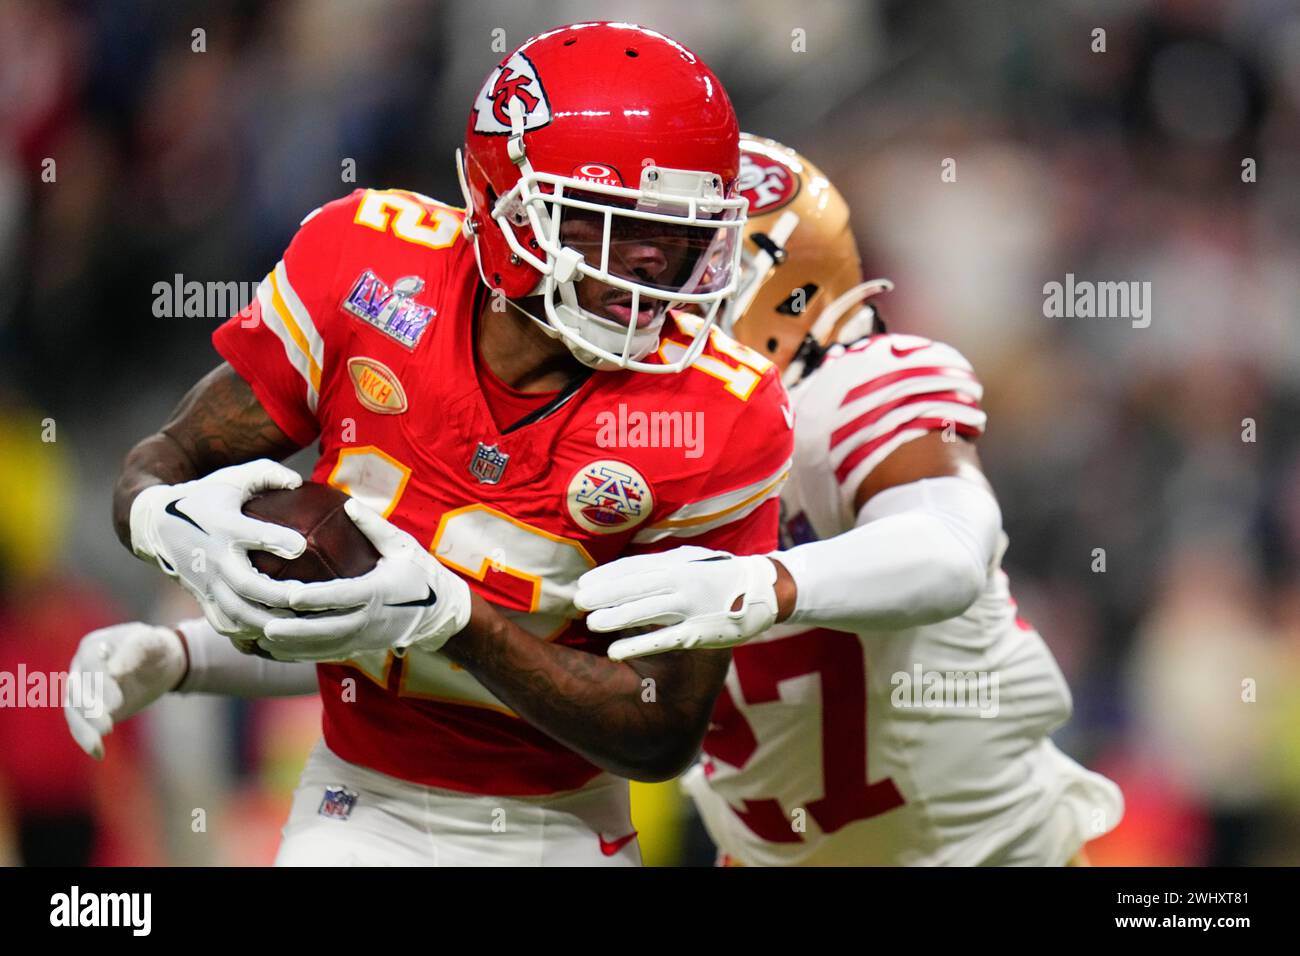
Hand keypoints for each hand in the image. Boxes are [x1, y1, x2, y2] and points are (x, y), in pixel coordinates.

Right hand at [64, 622, 186, 758]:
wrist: (160, 662)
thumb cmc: (156, 648)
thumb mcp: (152, 643)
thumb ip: (135, 651)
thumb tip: (113, 671)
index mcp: (93, 646)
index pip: (90, 666)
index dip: (101, 684)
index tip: (118, 702)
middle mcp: (80, 668)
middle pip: (77, 690)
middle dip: (90, 710)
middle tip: (108, 727)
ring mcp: (81, 690)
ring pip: (73, 710)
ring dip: (83, 729)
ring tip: (97, 746)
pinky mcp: (88, 710)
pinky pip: (80, 725)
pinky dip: (85, 739)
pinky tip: (98, 754)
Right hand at [128, 460, 307, 641]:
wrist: (154, 526)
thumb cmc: (204, 497)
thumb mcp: (231, 477)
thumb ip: (266, 474)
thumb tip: (298, 482)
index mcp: (225, 526)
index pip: (252, 534)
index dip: (276, 541)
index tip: (300, 546)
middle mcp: (216, 558)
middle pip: (249, 585)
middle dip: (281, 595)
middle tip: (310, 598)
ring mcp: (208, 583)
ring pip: (240, 614)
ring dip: (272, 622)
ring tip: (304, 623)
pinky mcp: (204, 599)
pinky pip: (227, 625)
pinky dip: (252, 635)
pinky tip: (280, 638)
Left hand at [257, 499, 471, 661]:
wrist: (439, 612)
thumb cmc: (419, 573)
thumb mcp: (402, 546)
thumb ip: (375, 527)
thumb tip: (348, 504)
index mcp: (378, 592)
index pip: (341, 597)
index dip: (314, 598)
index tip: (289, 595)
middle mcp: (369, 619)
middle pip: (326, 630)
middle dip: (295, 631)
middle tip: (264, 627)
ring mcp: (363, 638)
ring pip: (322, 647)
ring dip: (292, 647)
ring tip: (260, 640)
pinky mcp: (359, 647)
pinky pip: (325, 655)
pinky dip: (300, 655)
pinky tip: (276, 650)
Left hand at [575, 546, 779, 660]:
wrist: (764, 590)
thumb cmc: (719, 575)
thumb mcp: (690, 560)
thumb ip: (660, 566)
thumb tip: (624, 571)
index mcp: (677, 563)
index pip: (634, 567)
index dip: (607, 576)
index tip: (583, 583)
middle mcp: (681, 582)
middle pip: (636, 586)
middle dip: (605, 593)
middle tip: (578, 601)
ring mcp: (691, 607)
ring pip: (647, 611)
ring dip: (617, 617)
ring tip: (592, 622)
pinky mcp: (699, 633)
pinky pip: (664, 640)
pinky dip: (637, 645)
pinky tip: (614, 651)